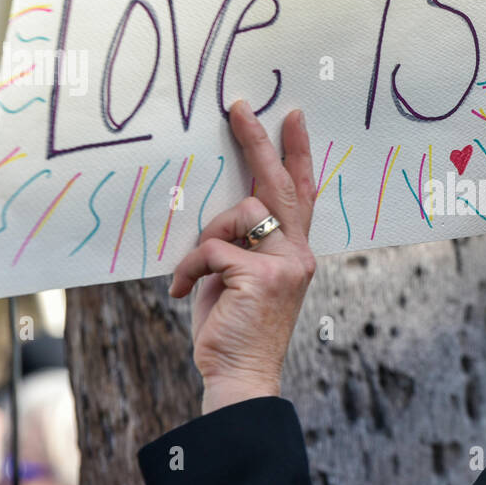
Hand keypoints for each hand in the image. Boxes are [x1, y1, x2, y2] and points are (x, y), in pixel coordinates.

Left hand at [170, 100, 317, 412]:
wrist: (241, 377)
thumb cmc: (234, 331)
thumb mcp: (240, 281)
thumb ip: (242, 246)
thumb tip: (222, 218)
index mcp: (296, 254)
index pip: (302, 194)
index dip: (298, 154)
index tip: (292, 118)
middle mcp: (298, 254)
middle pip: (279, 185)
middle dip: (258, 142)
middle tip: (239, 107)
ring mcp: (284, 264)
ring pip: (238, 214)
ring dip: (206, 238)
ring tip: (192, 275)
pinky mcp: (260, 275)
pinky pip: (212, 247)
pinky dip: (189, 267)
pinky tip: (183, 291)